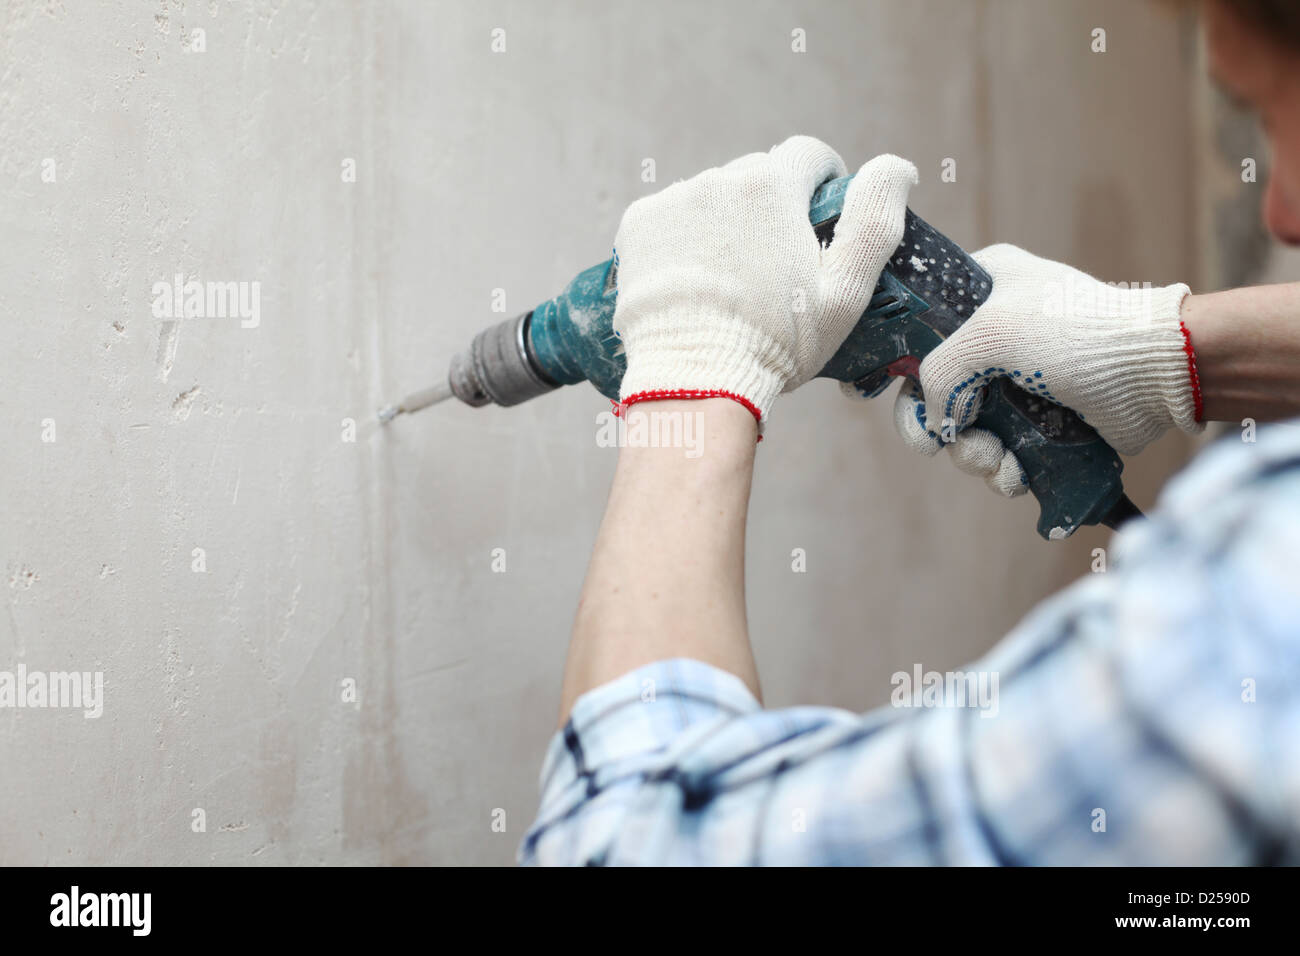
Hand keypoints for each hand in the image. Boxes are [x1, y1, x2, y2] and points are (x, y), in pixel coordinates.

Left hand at [612, 136, 916, 425]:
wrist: (694, 379)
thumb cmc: (776, 342)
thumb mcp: (845, 291)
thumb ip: (875, 221)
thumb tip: (897, 167)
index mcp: (772, 186)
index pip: (809, 154)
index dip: (823, 181)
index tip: (820, 214)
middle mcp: (718, 180)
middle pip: (758, 175)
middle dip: (772, 207)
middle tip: (775, 262)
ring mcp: (673, 201)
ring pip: (713, 196)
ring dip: (726, 221)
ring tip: (731, 277)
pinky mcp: (638, 225)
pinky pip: (672, 216)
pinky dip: (685, 237)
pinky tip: (694, 277)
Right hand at [892, 244, 1203, 495]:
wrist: (1153, 373)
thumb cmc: (1074, 332)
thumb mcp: (989, 333)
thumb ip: (939, 370)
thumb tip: (937, 419)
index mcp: (980, 290)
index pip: (915, 326)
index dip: (894, 365)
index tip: (883, 395)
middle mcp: (992, 334)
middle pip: (933, 391)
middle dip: (938, 427)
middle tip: (946, 443)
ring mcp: (1017, 379)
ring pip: (965, 430)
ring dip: (974, 455)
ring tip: (998, 462)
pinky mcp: (1041, 420)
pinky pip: (1002, 452)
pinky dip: (1004, 469)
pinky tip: (1018, 474)